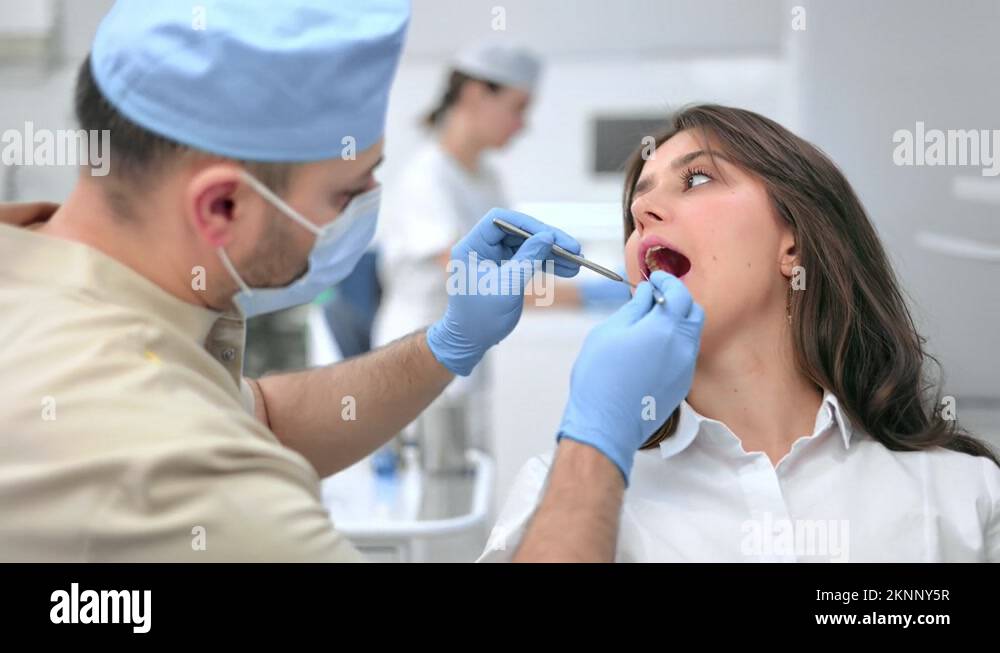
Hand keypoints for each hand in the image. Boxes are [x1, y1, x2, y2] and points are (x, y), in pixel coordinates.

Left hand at [426, 208, 580, 375]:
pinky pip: (528, 260)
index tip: (552, 235)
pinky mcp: (504, 270)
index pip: (500, 221)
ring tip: (577, 262)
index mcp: (472, 247)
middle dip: (547, 240)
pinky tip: (567, 270)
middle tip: (574, 249)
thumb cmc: (481, 318)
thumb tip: (547, 237)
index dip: (528, 224)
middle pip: (518, 232)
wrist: (470, 342)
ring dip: (551, 253)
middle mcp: (481, 248)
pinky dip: (546, 264)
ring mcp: (493, 258)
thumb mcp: (508, 287)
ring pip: (527, 246)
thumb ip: (528, 259)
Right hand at [557, 270, 704, 482]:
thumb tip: (648, 293)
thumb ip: (634, 308)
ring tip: (652, 322)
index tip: (655, 279)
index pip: (679, 293)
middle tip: (656, 297)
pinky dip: (675, 342)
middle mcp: (683, 347)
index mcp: (665, 329)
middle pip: (693, 312)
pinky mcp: (682, 384)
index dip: (667, 281)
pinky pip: (686, 354)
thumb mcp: (609, 331)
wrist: (605, 423)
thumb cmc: (600, 376)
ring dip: (678, 321)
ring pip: (692, 334)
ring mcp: (686, 368)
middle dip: (678, 299)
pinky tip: (653, 346)